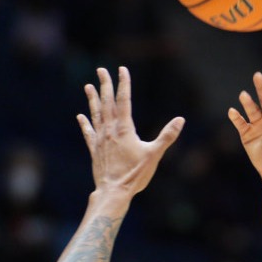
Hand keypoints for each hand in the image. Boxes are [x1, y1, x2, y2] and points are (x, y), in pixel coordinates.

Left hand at [76, 66, 184, 198]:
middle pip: (107, 103)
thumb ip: (167, 136)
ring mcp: (101, 140)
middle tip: (101, 70)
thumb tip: (180, 120)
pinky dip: (85, 123)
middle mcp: (110, 130)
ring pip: (96, 114)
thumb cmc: (134, 174)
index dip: (123, 84)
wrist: (113, 191)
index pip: (124, 100)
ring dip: (92, 100)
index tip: (122, 69)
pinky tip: (80, 116)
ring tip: (88, 86)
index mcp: (124, 129)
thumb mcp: (154, 155)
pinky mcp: (95, 150)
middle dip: (105, 85)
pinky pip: (88, 133)